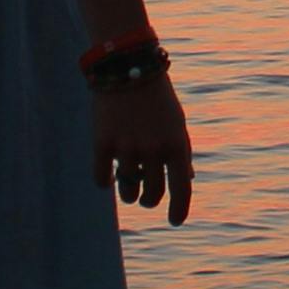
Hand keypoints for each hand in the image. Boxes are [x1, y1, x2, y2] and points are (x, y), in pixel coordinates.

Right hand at [95, 71, 192, 224]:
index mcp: (176, 144)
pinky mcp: (101, 143)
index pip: (182, 189)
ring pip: (127, 191)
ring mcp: (126, 148)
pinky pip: (102, 178)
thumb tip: (187, 180)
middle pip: (152, 194)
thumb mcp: (176, 122)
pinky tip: (108, 177)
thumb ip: (181, 152)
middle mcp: (153, 150)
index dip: (180, 210)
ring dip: (129, 193)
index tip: (175, 221)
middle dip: (149, 200)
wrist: (127, 66)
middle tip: (147, 196)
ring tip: (128, 182)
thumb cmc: (158, 97)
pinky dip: (106, 181)